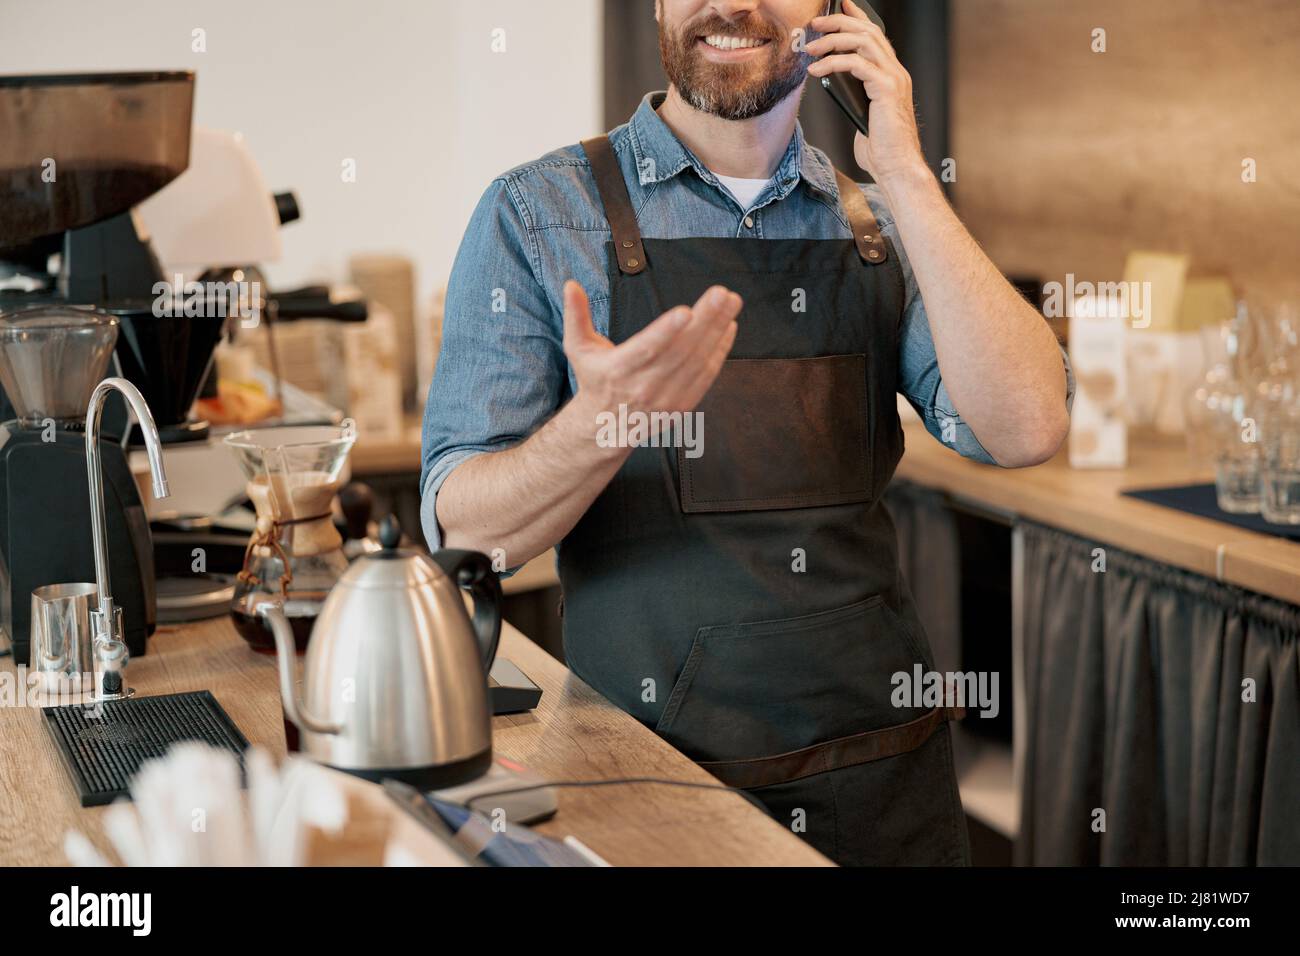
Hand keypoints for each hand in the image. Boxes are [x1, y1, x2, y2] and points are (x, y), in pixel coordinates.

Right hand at [561, 280, 739, 429]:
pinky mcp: (683, 404)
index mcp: (619, 370)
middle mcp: (644, 386)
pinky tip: (729, 327)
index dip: (666, 331)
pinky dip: (720, 351)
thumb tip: (570, 284)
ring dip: (717, 331)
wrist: (606, 426)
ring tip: (731, 303)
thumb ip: (575, 315)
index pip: (646, 349)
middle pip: (680, 351)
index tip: (685, 311)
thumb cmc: (595, 379)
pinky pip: (706, 376)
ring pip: (697, 362)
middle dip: (705, 321)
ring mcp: (667, 398)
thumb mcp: (578, 348)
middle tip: (723, 294)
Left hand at [805, 0, 927, 183]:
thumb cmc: (881, 148)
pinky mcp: (886, 88)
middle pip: (867, 32)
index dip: (857, 17)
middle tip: (815, 24)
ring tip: (810, 47)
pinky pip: (856, 64)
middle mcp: (896, 71)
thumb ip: (854, 96)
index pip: (875, 36)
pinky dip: (832, 63)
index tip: (839, 5)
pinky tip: (815, 70)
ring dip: (832, 40)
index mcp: (892, 75)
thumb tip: (832, 83)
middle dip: (839, 22)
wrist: (896, 167)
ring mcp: (893, 78)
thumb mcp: (862, 115)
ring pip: (862, 42)